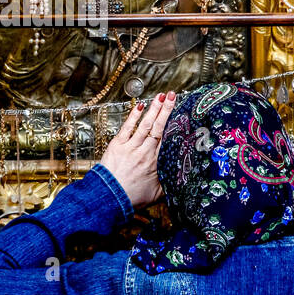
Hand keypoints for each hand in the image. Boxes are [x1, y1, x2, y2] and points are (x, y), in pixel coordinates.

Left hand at [99, 91, 176, 210]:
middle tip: (173, 95)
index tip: (183, 114)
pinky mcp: (117, 145)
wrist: (110, 199)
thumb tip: (182, 178)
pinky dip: (134, 116)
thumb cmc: (132, 198)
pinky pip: (127, 127)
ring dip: (154, 109)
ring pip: (146, 125)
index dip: (175, 125)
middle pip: (159, 127)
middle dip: (167, 109)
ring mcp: (131, 147)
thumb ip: (170, 184)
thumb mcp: (157, 194)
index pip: (169, 139)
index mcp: (157, 163)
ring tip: (161, 96)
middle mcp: (146, 152)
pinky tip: (140, 106)